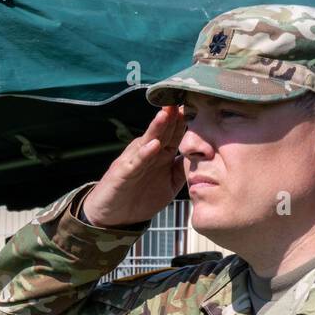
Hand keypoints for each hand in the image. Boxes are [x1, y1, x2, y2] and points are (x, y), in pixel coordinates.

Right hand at [82, 106, 187, 227]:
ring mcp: (135, 161)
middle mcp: (148, 152)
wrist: (114, 217)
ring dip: (157, 127)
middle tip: (182, 97)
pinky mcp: (124, 173)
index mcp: (161, 154)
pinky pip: (136, 162)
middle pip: (163, 131)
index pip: (175, 133)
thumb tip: (201, 158)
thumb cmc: (141, 199)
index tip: (198, 104)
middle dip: (172, 115)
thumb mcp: (169, 186)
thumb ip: (182, 171)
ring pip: (148, 141)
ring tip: (167, 113)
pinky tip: (154, 145)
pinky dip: (145, 153)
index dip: (185, 120)